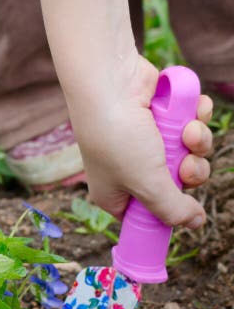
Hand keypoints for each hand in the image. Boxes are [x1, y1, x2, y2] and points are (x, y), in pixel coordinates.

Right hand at [71, 56, 213, 229]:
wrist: (111, 85)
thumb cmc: (118, 139)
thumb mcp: (148, 184)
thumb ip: (172, 209)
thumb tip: (195, 223)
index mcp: (116, 194)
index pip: (148, 216)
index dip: (168, 212)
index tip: (182, 207)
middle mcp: (129, 170)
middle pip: (177, 185)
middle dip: (190, 172)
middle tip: (185, 164)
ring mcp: (147, 142)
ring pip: (189, 153)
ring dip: (197, 140)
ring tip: (187, 129)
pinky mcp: (162, 116)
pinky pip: (192, 123)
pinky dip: (197, 115)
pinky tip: (189, 110)